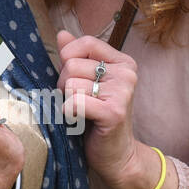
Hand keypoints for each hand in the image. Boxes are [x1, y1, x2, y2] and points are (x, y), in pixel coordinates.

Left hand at [57, 30, 140, 188]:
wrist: (117, 155)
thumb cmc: (97, 118)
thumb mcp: (87, 82)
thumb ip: (76, 57)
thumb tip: (61, 33)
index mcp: (122, 62)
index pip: (85, 43)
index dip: (69, 58)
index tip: (74, 78)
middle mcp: (127, 74)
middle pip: (72, 64)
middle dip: (64, 83)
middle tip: (78, 101)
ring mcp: (123, 92)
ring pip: (70, 83)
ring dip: (67, 99)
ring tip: (81, 111)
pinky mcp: (114, 112)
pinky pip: (74, 101)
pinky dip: (68, 112)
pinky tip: (78, 120)